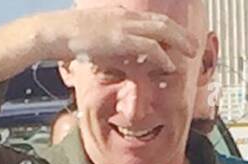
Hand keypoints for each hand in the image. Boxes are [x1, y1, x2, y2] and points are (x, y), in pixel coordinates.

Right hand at [36, 5, 198, 72]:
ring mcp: (124, 26)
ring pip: (161, 31)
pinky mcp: (120, 39)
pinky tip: (170, 65)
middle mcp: (125, 16)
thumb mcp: (93, 37)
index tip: (178, 39)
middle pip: (162, 22)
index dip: (168, 29)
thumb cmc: (67, 37)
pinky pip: (149, 47)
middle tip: (193, 44)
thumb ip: (109, 43)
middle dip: (180, 33)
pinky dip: (162, 56)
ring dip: (179, 42)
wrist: (54, 32)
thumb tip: (118, 55)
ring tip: (190, 53)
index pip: (150, 19)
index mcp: (119, 14)